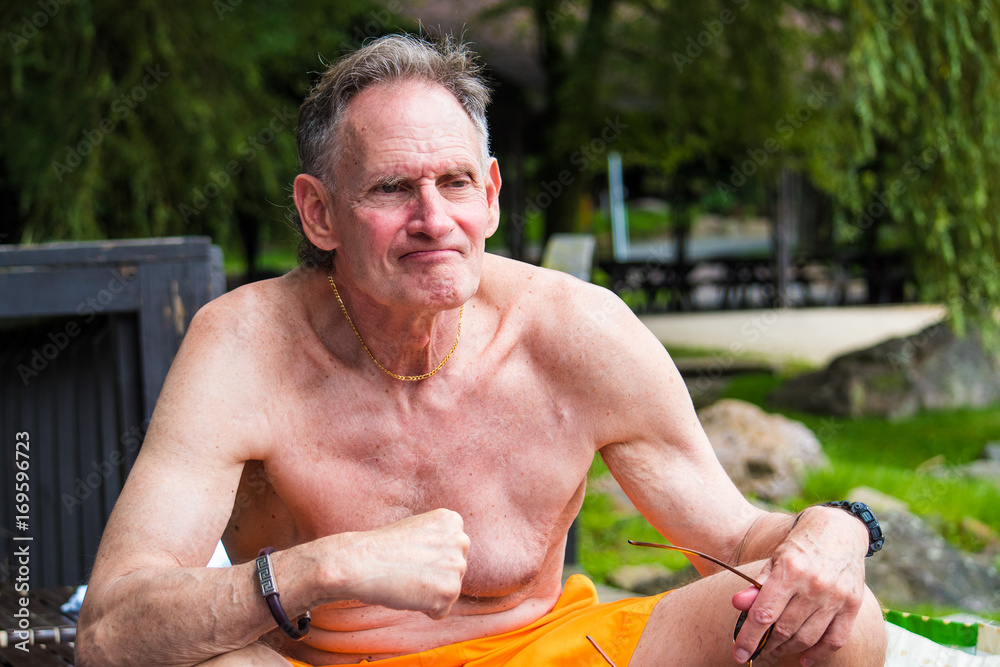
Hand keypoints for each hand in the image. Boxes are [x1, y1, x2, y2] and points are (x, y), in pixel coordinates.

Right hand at [339, 508, 469, 619]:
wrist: (361, 562)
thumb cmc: (383, 548)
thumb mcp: (418, 528)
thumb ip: (440, 540)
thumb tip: (454, 559)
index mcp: (453, 521)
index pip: (452, 550)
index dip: (428, 558)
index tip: (411, 553)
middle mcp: (461, 540)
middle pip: (454, 571)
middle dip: (432, 576)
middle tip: (408, 567)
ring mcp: (457, 566)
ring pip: (448, 592)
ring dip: (428, 593)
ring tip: (407, 578)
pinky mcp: (449, 591)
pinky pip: (440, 611)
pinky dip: (424, 609)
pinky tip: (408, 592)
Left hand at [731, 507, 868, 665]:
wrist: (840, 530)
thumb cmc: (801, 545)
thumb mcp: (775, 557)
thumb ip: (758, 583)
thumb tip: (738, 604)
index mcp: (790, 570)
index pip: (764, 614)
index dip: (749, 638)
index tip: (738, 654)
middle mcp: (814, 585)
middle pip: (784, 629)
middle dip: (766, 647)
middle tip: (755, 654)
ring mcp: (836, 597)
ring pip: (807, 637)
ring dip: (787, 650)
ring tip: (773, 653)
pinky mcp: (853, 605)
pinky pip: (835, 639)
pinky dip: (818, 654)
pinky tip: (804, 659)